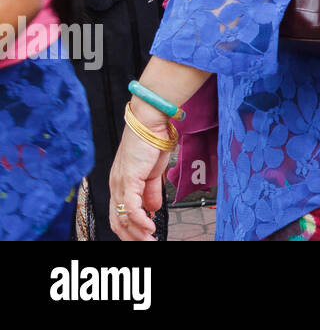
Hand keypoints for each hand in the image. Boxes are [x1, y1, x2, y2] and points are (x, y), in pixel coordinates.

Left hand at [107, 107, 170, 240]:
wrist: (150, 123)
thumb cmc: (151, 141)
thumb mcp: (153, 172)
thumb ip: (151, 191)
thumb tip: (152, 208)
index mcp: (121, 183)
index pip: (119, 214)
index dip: (129, 229)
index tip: (143, 237)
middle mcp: (116, 186)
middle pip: (117, 221)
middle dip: (131, 237)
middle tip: (145, 244)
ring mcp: (120, 184)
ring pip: (123, 217)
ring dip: (137, 233)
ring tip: (149, 240)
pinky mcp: (128, 180)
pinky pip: (131, 208)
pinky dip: (140, 220)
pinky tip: (151, 226)